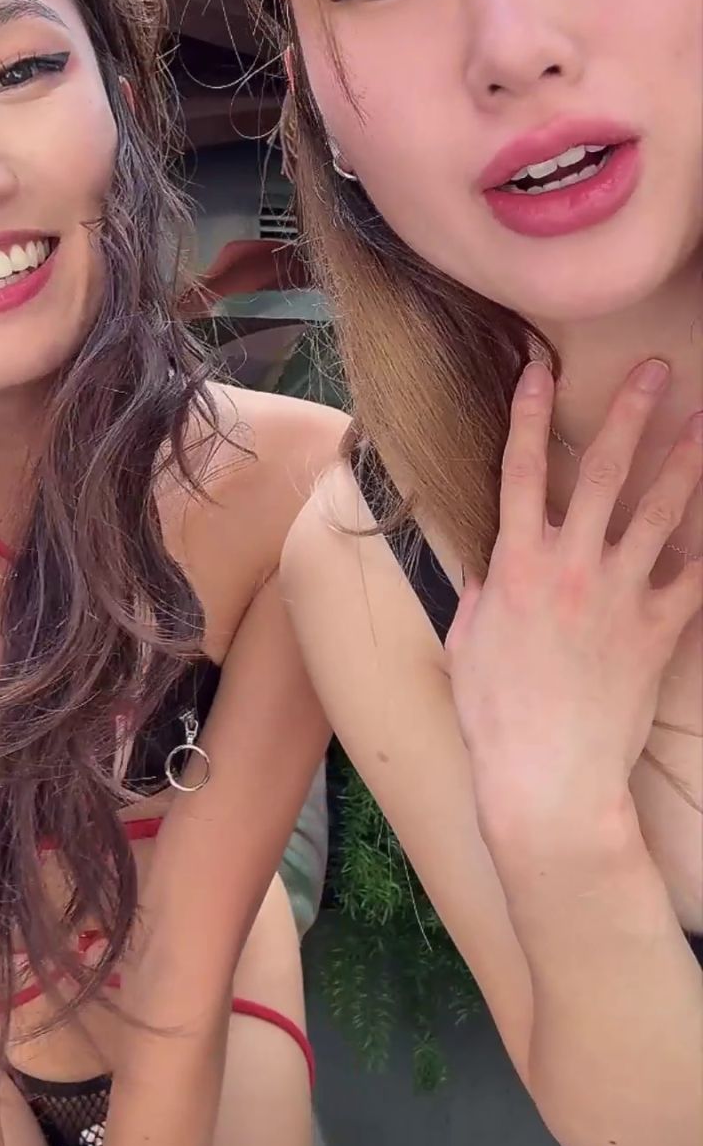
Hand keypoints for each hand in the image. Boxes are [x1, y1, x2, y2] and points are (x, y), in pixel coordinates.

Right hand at [446, 360, 702, 836]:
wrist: (547, 776)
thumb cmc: (493, 713)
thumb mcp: (466, 640)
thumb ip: (480, 591)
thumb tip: (487, 567)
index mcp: (516, 562)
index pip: (522, 469)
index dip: (530, 414)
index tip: (539, 368)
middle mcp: (570, 565)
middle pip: (606, 472)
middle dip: (632, 414)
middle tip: (657, 370)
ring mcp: (618, 594)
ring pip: (660, 512)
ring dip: (685, 462)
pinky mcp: (655, 630)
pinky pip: (692, 580)